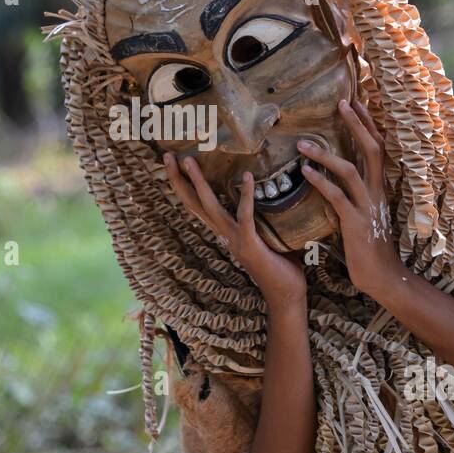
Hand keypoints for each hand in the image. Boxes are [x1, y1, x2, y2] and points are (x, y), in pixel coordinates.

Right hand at [163, 152, 306, 309]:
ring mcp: (235, 240)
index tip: (174, 163)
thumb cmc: (281, 266)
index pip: (198, 205)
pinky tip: (247, 176)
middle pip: (194, 203)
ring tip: (189, 160)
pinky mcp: (251, 245)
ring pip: (210, 207)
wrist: (286, 297)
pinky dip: (246, 196)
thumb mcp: (266, 235)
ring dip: (199, 182)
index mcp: (225, 232)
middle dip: (179, 179)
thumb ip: (262, 217)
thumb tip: (272, 190)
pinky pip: (245, 216)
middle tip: (167, 155)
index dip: (183, 185)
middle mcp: (224, 235)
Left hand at [299, 99, 403, 301]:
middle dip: (357, 125)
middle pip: (372, 150)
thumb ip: (352, 195)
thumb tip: (331, 177)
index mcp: (380, 188)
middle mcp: (377, 192)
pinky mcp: (355, 222)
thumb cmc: (369, 247)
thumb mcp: (362, 214)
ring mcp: (367, 207)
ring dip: (326, 154)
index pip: (378, 149)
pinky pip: (337, 196)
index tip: (356, 104)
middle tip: (341, 103)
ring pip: (351, 170)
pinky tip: (305, 172)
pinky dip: (321, 181)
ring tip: (302, 143)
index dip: (368, 126)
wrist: (382, 277)